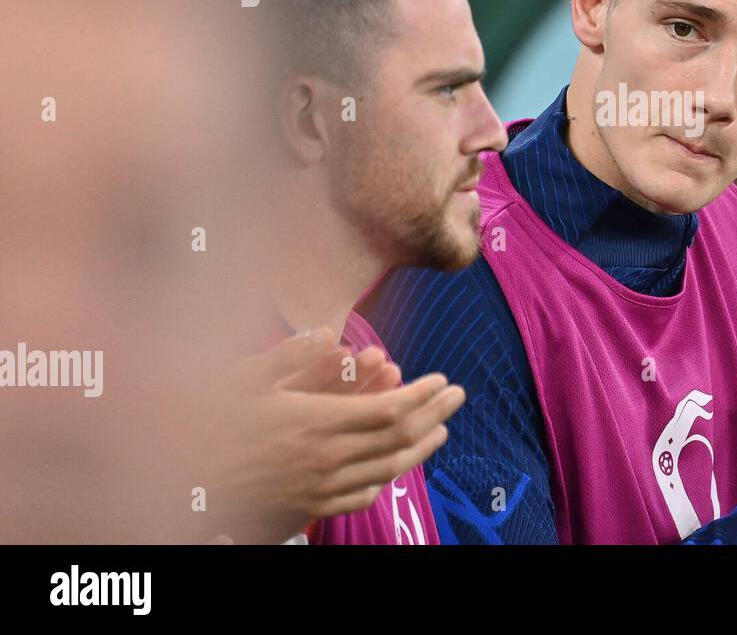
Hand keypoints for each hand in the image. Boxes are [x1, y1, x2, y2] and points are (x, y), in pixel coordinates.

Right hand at [199, 331, 464, 542]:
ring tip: (441, 430)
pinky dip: (384, 478)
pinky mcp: (307, 506)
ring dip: (420, 448)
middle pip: (398, 439)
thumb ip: (289, 356)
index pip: (389, 411)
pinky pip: (358, 496)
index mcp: (316, 423)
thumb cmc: (202, 424)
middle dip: (435, 416)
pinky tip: (392, 469)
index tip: (443, 380)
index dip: (422, 396)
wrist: (175, 487)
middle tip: (459, 397)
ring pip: (386, 470)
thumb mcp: (240, 380)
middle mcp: (325, 458)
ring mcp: (319, 487)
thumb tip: (328, 331)